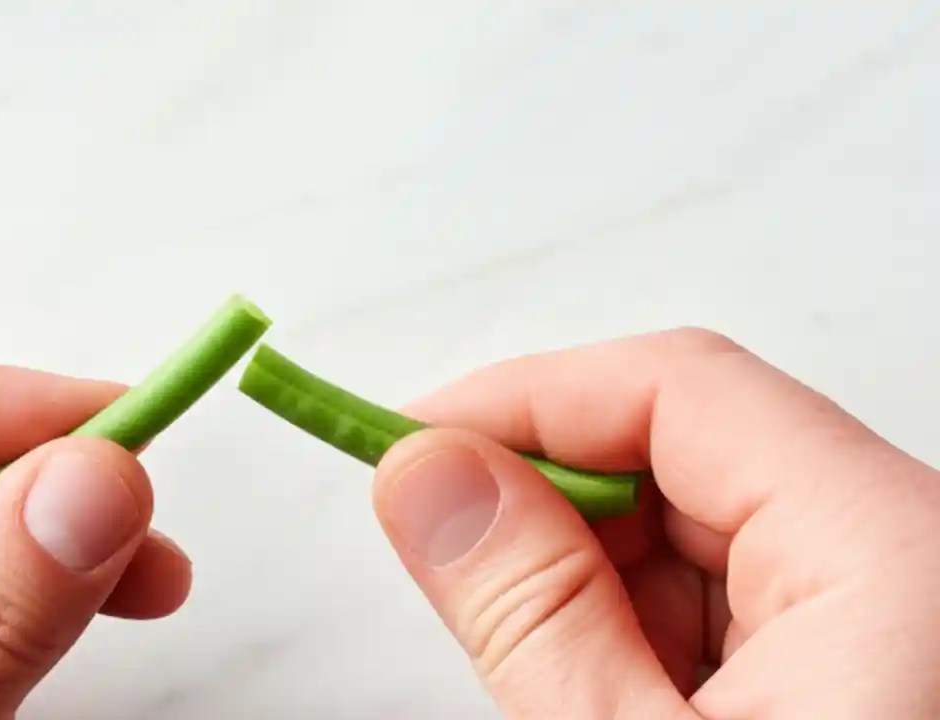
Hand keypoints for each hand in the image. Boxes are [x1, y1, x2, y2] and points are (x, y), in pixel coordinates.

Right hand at [372, 328, 939, 717]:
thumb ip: (530, 610)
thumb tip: (430, 477)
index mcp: (890, 559)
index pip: (679, 387)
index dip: (524, 400)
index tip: (412, 444)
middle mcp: (912, 564)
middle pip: (689, 455)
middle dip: (552, 509)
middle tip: (453, 568)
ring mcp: (898, 615)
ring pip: (702, 533)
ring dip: (595, 588)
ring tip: (560, 683)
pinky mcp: (878, 666)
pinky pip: (736, 603)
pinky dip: (647, 642)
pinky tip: (615, 700)